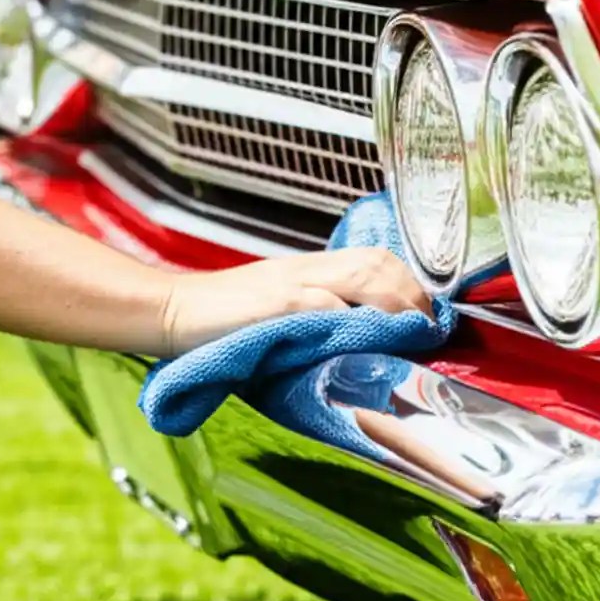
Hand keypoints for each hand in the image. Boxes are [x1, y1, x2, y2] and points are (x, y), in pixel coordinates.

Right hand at [158, 248, 431, 355]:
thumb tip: (359, 342)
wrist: (170, 311)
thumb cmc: (222, 320)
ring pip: (362, 276)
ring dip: (396, 304)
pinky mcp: (274, 306)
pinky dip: (352, 320)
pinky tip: (370, 338)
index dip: (410, 283)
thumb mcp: (278, 310)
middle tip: (429, 328)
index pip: (375, 258)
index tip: (428, 314)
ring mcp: (291, 284)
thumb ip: (316, 317)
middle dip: (413, 294)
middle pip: (378, 262)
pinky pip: (323, 305)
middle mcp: (306, 268)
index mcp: (309, 268)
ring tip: (413, 332)